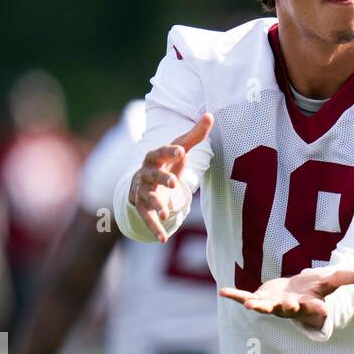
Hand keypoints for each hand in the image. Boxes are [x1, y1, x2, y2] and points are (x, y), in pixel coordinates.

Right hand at [128, 113, 213, 241]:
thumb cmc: (166, 162)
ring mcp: (142, 190)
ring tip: (167, 212)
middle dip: (162, 178)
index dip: (170, 151)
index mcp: (155, 157)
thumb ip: (195, 134)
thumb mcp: (179, 149)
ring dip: (156, 204)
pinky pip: (146, 218)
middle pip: (152, 174)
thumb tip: (210, 115)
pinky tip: (162, 238)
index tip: (182, 150)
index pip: (160, 152)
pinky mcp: (142, 207)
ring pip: (147, 197)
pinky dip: (154, 227)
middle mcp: (146, 173)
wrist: (143, 181)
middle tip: (174, 182)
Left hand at [219, 266, 353, 330]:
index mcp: (308, 305)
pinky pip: (245, 297)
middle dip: (287, 308)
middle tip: (287, 306)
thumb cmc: (314, 289)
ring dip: (258, 306)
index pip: (315, 308)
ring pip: (265, 307)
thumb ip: (345, 278)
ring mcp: (273, 304)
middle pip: (288, 310)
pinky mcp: (260, 298)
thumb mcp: (329, 281)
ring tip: (249, 305)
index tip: (325, 311)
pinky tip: (223, 292)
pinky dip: (235, 295)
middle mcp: (290, 308)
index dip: (319, 310)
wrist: (295, 295)